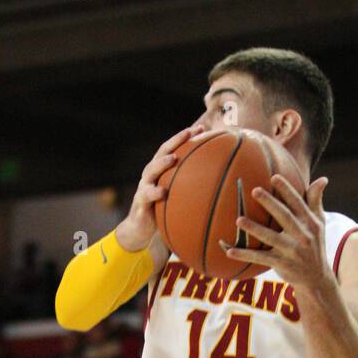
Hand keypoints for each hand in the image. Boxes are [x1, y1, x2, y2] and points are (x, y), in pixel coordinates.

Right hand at [118, 125, 206, 250]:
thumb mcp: (176, 198)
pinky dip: (154, 192)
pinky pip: (147, 195)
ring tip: (173, 158)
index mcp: (161, 170)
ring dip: (162, 163)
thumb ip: (190, 190)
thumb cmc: (162, 211)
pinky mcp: (140, 201)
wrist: (140, 228)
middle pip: (163, 152)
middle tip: (189, 133)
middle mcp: (152, 174)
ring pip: (152, 169)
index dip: (186, 137)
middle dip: (176, 140)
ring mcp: (144, 186)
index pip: (174, 148)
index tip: (202, 129)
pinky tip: (163, 192)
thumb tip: (217, 187)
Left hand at [220, 174, 331, 294]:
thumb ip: (316, 201)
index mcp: (310, 223)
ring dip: (254, 229)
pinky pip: (261, 258)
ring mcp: (292, 252)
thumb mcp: (319, 223)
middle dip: (270, 204)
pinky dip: (245, 255)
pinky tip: (230, 251)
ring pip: (271, 238)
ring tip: (239, 220)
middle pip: (285, 217)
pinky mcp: (282, 265)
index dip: (287, 190)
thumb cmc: (314, 245)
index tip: (274, 177)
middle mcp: (302, 236)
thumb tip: (323, 179)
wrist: (316, 278)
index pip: (298, 203)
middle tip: (254, 190)